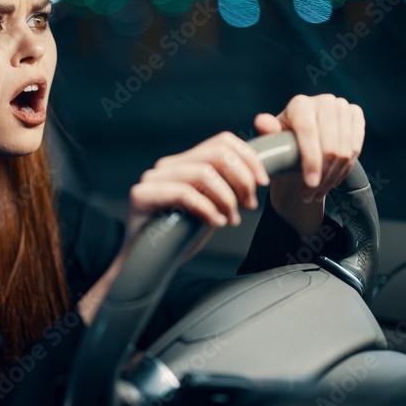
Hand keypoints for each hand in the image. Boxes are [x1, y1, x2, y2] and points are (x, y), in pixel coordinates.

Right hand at [125, 131, 271, 243]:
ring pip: (204, 172)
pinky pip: (184, 194)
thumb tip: (259, 175)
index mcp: (186, 162)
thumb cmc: (183, 237)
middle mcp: (169, 165)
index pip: (223, 141)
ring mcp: (153, 178)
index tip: (263, 182)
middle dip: (243, 178)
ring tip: (231, 219)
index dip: (249, 158)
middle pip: (217, 152)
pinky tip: (216, 223)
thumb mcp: (215, 207)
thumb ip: (230, 187)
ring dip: (227, 198)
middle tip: (250, 204)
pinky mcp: (142, 196)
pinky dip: (207, 209)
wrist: (150, 264)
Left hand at [254, 94, 364, 237]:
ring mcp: (342, 106)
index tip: (310, 183)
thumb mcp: (273, 139)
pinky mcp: (355, 114)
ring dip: (332, 178)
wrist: (303, 137)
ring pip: (345, 152)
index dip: (311, 160)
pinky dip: (344, 170)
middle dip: (322, 177)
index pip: (309, 134)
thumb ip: (268, 131)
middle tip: (309, 196)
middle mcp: (324, 101)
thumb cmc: (283, 140)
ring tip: (317, 194)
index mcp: (300, 105)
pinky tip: (331, 182)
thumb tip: (261, 121)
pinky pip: (355, 149)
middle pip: (330, 147)